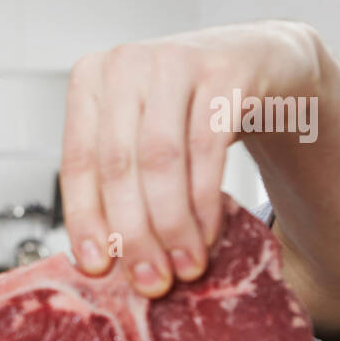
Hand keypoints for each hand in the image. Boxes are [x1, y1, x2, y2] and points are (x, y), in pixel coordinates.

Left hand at [58, 21, 321, 295]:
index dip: (85, 219)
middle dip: (133, 232)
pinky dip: (205, 200)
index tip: (96, 266)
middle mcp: (126, 63)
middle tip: (150, 280)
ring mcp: (176, 60)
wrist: (261, 61)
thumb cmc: (186, 109)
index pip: (78, 161)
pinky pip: (208, 148)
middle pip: (118, 165)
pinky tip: (208, 232)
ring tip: (184, 265)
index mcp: (89, 79)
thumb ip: (118, 181)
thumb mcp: (139, 133)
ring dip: (172, 224)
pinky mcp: (225, 72)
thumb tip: (103, 259)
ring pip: (161, 160)